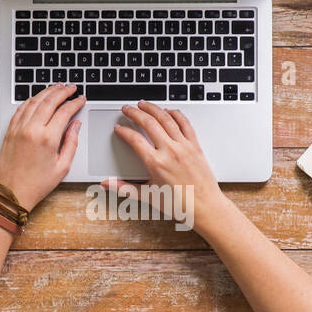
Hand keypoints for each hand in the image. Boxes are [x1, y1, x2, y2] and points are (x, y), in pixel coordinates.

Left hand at [0, 85, 85, 208]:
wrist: (11, 192)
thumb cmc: (37, 184)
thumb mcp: (62, 166)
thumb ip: (72, 142)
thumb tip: (76, 125)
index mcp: (47, 139)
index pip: (64, 111)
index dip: (75, 102)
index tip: (81, 99)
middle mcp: (31, 129)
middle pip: (49, 101)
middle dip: (62, 91)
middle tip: (71, 87)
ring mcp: (18, 128)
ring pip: (34, 101)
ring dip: (47, 92)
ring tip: (57, 87)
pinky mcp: (10, 131)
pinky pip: (21, 109)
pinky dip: (31, 100)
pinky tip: (38, 98)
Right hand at [109, 101, 232, 234]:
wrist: (205, 207)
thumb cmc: (179, 205)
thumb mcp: (148, 195)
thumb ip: (124, 187)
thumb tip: (106, 185)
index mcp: (156, 163)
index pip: (134, 140)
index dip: (124, 131)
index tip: (119, 128)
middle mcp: (170, 151)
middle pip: (149, 123)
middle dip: (135, 113)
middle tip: (127, 109)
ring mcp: (184, 146)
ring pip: (166, 119)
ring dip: (153, 108)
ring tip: (143, 104)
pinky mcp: (196, 146)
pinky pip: (185, 124)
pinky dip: (175, 114)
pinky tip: (168, 111)